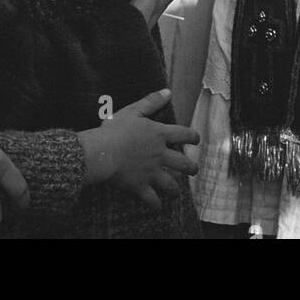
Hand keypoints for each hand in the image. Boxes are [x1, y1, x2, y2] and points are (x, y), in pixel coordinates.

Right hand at [77, 89, 200, 209]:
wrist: (103, 152)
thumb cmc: (114, 129)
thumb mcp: (133, 110)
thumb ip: (151, 101)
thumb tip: (168, 92)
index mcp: (159, 135)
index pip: (184, 134)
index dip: (193, 137)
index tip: (196, 140)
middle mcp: (160, 155)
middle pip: (184, 164)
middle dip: (191, 168)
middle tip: (193, 170)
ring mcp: (152, 173)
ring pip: (171, 185)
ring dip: (175, 189)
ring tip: (175, 191)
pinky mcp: (141, 187)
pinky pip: (152, 200)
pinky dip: (156, 205)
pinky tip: (157, 207)